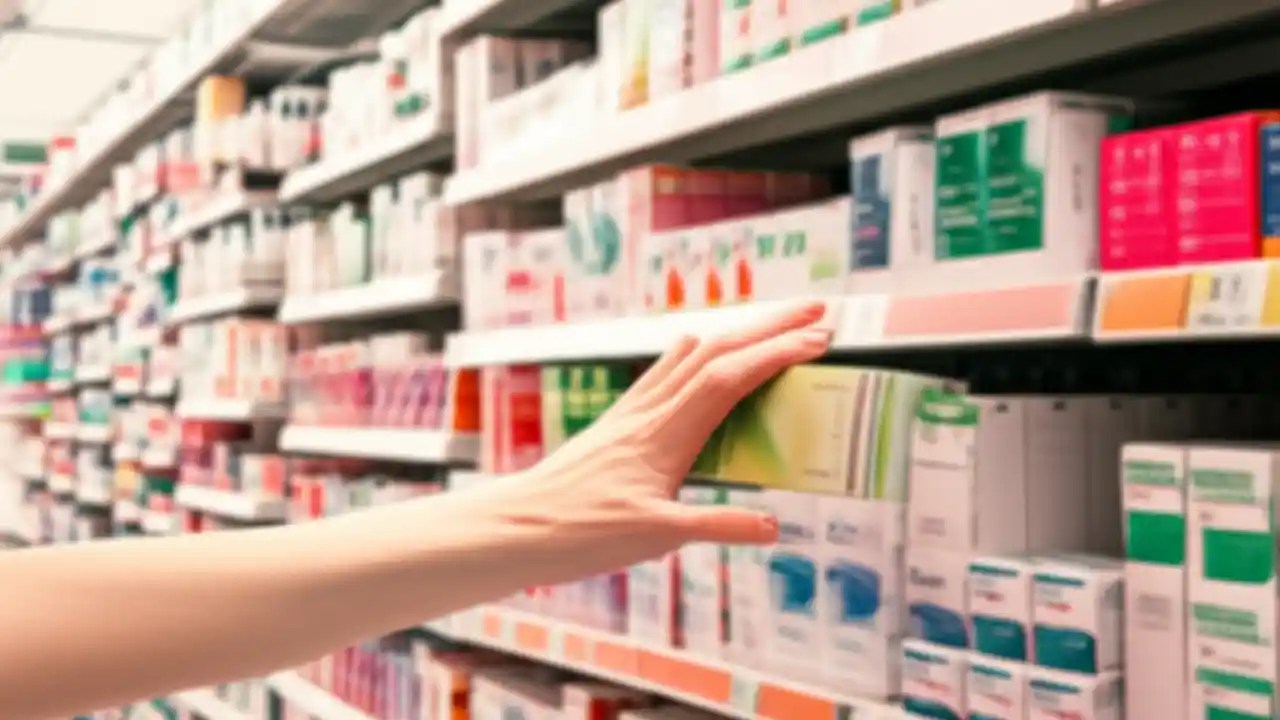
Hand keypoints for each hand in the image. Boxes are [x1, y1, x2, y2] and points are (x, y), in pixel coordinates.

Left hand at [481, 302, 832, 580]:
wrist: (518, 526)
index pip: (729, 379)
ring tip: (771, 323)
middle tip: (816, 312)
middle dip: (769, 327)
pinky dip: (694, 351)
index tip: (820, 340)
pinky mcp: (618, 419)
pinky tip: (697, 349)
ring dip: (736, 333)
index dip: (776, 355)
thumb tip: (774, 528)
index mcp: (665, 434)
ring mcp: (632, 411)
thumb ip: (716, 526)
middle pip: (717, 351)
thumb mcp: (656, 538)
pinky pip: (664, 370)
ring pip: (690, 354)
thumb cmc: (580, 534)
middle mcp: (650, 410)